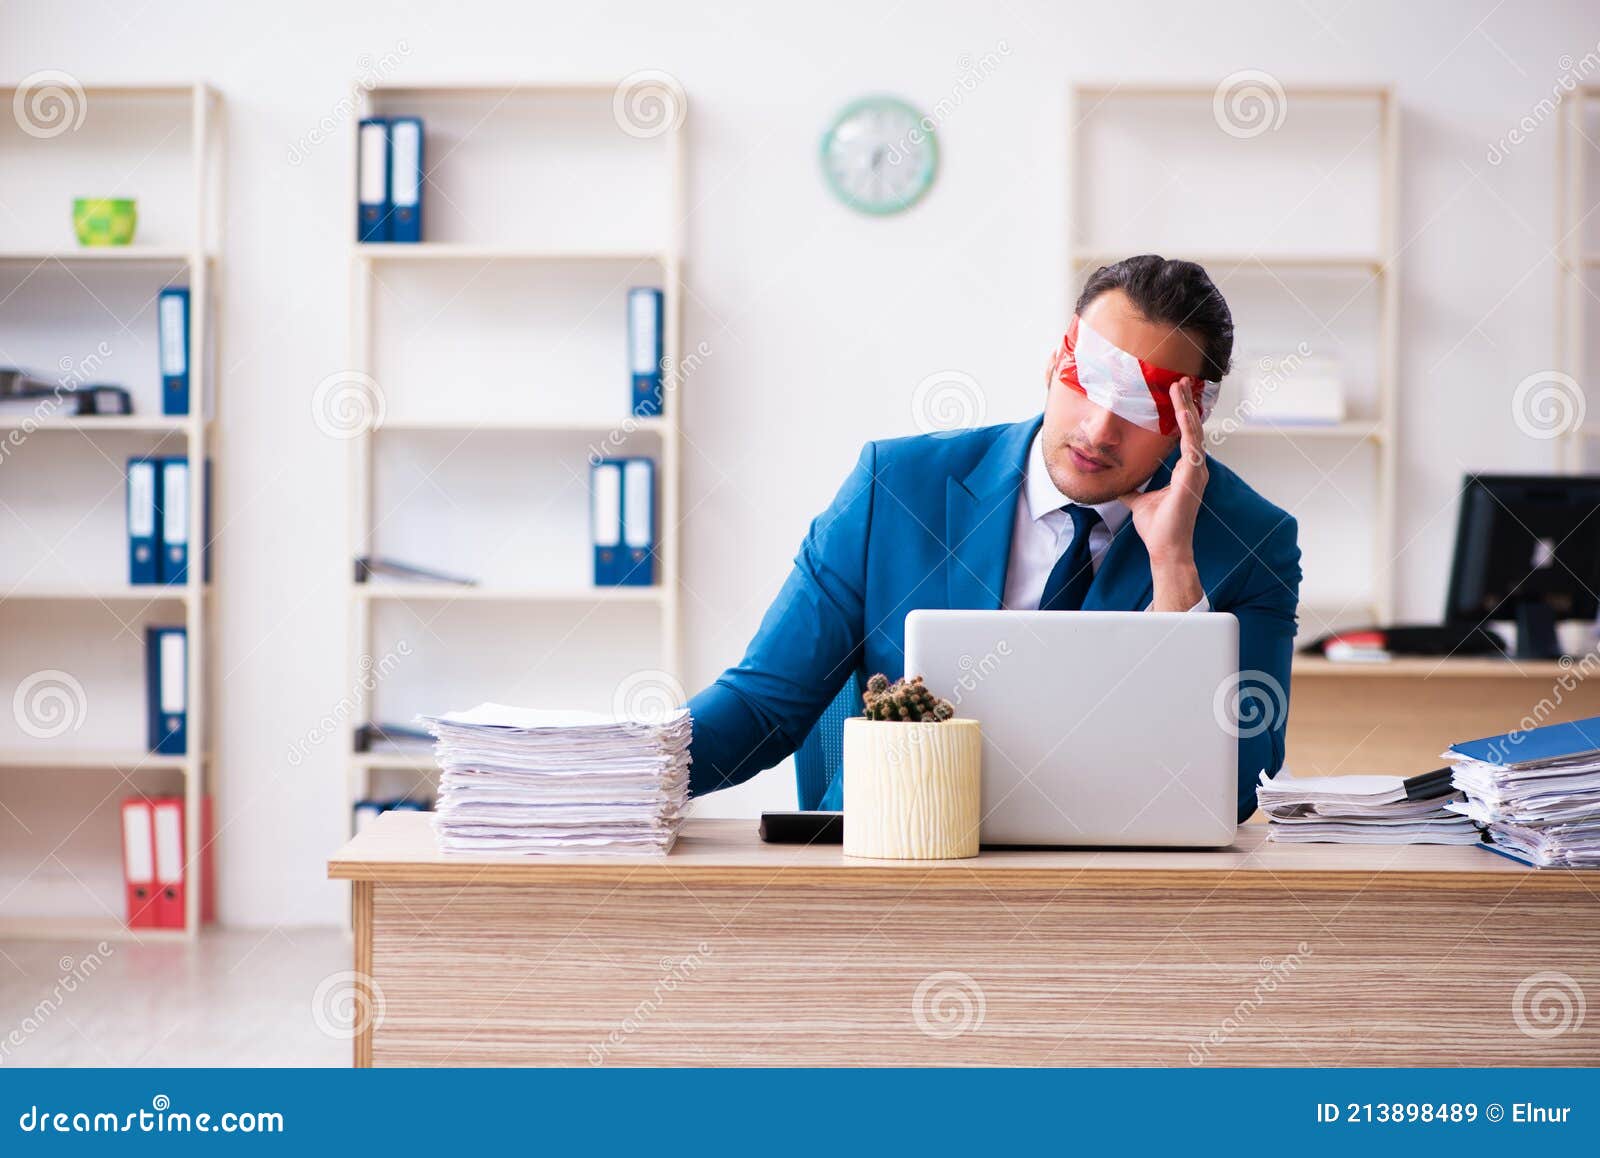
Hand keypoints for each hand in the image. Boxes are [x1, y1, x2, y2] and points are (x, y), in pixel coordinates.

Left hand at [1121, 379, 1206, 608]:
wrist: (1165, 547)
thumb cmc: (1157, 527)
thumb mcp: (1138, 502)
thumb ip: (1131, 489)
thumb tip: (1117, 483)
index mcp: (1185, 471)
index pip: (1185, 435)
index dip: (1181, 414)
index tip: (1176, 394)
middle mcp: (1194, 468)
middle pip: (1192, 428)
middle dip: (1186, 402)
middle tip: (1180, 380)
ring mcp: (1196, 471)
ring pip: (1194, 431)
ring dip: (1187, 407)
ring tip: (1181, 386)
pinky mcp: (1193, 477)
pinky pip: (1191, 445)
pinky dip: (1187, 427)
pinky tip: (1183, 411)